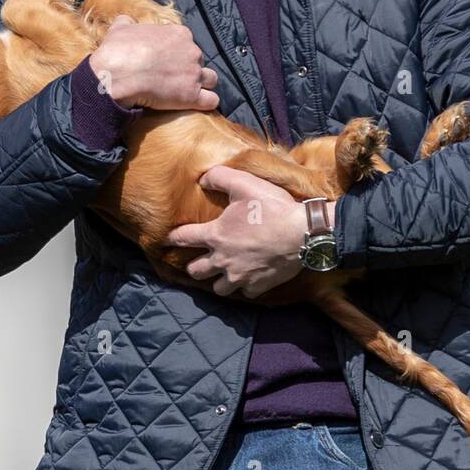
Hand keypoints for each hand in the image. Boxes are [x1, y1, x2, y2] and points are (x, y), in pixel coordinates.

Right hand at [87, 14, 218, 111]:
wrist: (117, 74)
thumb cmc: (118, 50)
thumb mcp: (120, 28)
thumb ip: (128, 22)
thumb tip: (126, 21)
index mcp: (179, 34)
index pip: (186, 42)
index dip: (177, 53)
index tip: (166, 61)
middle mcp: (192, 51)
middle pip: (198, 60)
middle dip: (188, 68)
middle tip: (172, 78)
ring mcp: (194, 74)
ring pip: (211, 78)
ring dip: (203, 84)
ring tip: (189, 91)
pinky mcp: (192, 96)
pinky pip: (211, 100)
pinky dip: (207, 103)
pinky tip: (198, 104)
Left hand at [163, 165, 330, 298]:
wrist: (303, 233)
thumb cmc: (272, 207)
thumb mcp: (244, 183)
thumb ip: (220, 178)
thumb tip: (202, 179)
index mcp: (216, 235)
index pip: (184, 238)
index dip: (172, 238)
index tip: (166, 240)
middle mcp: (223, 260)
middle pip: (196, 271)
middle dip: (194, 266)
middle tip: (198, 261)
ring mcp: (240, 277)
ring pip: (218, 289)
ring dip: (218, 281)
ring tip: (224, 273)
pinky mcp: (258, 286)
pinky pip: (246, 292)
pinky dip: (246, 286)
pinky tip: (251, 277)